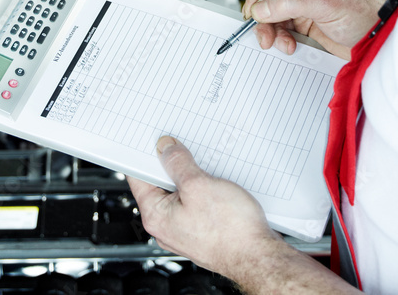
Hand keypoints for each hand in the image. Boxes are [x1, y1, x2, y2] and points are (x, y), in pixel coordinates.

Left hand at [127, 136, 277, 273]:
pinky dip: (204, 191)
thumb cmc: (231, 232)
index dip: (144, 155)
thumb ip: (178, 163)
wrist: (259, 257)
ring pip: (181, 194)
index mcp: (156, 216)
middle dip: (172, 165)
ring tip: (206, 171)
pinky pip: (197, 204)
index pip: (138, 177)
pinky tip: (218, 186)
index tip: (153, 139)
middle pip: (160, 184)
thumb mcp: (199, 185)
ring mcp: (185, 230)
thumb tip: (165, 149)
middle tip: (184, 150)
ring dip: (192, 178)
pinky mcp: (203, 231)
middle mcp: (166, 227)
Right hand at [242, 0, 388, 58]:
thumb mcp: (327, 2)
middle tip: (262, 30)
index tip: (254, 8)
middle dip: (261, 13)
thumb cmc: (368, 12)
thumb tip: (260, 8)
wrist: (382, 38)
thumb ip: (289, 3)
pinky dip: (279, 37)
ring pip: (269, 12)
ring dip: (269, 29)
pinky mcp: (304, 20)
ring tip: (275, 42)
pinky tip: (288, 44)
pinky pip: (279, 27)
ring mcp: (303, 1)